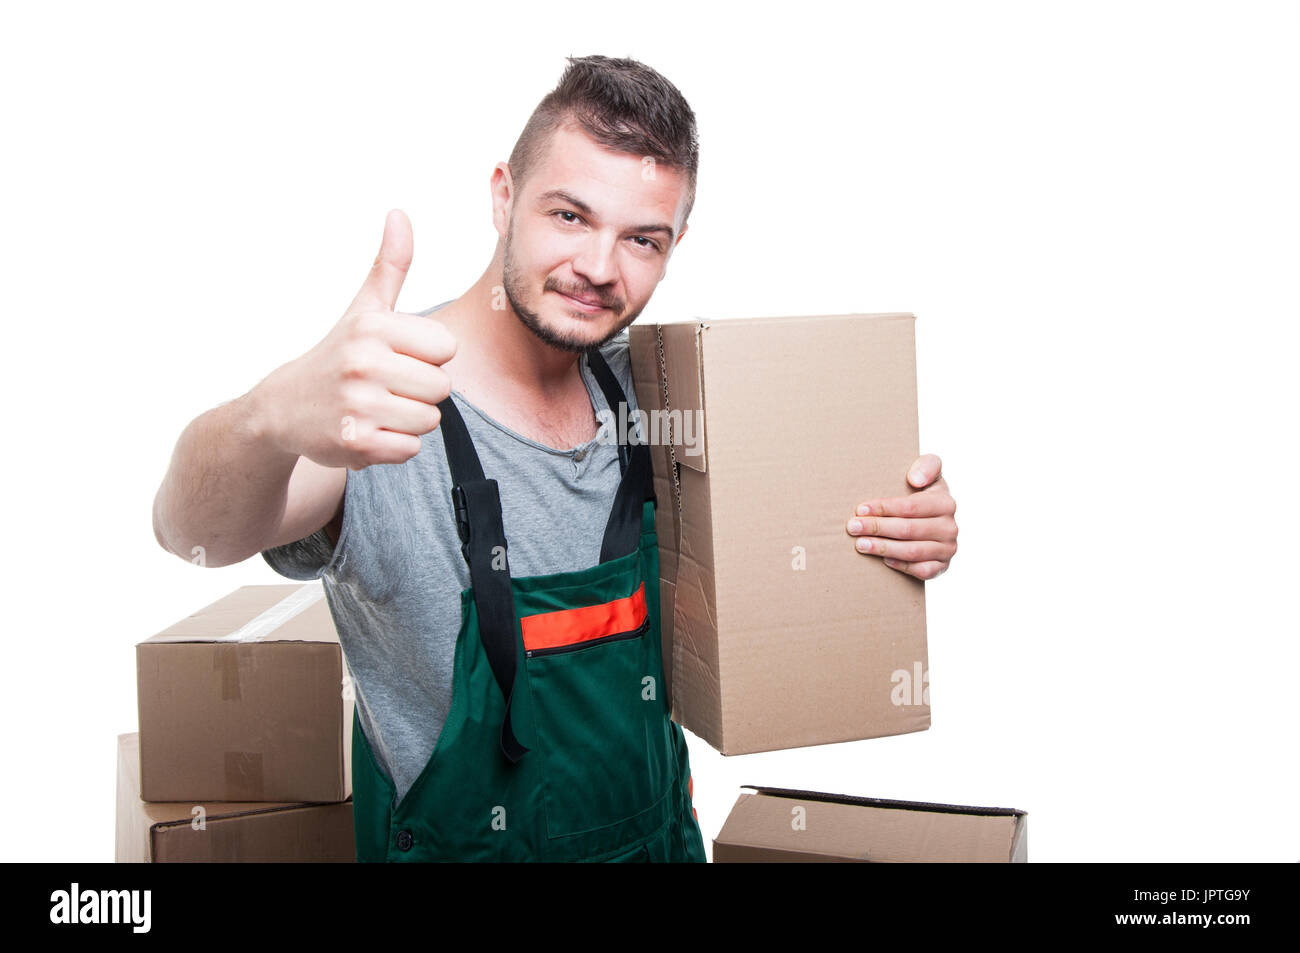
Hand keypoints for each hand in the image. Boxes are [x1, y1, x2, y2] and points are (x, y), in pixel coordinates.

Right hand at [254, 209, 456, 469]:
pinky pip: (410, 449)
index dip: (427, 357)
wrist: (281, 409)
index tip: (397, 358)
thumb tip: (399, 213)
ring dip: (408, 421)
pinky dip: (394, 447)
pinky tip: (367, 432)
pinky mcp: (355, 443)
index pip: (447, 348)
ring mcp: (358, 405)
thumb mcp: (362, 309)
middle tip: (384, 388)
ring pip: (429, 420)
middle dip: (419, 392)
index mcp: (372, 327)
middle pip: (442, 388)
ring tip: (375, 410)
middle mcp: (363, 363)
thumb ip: (389, 266)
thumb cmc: (336, 356)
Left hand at [845, 453, 957, 579]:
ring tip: (860, 544)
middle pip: (907, 530)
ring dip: (883, 548)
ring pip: (912, 551)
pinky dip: (902, 566)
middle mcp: (950, 527)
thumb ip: (927, 465)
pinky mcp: (942, 566)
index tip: (860, 509)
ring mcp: (947, 549)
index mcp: (945, 503)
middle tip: (853, 527)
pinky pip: (922, 570)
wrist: (935, 519)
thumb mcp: (929, 472)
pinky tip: (883, 560)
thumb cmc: (924, 493)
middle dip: (877, 528)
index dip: (884, 508)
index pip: (910, 507)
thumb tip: (915, 479)